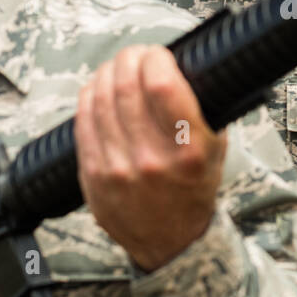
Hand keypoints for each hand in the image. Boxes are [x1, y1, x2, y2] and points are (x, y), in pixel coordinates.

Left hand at [75, 45, 225, 270]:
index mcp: (188, 152)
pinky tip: (98, 89)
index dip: (155, 58)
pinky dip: (89, 96)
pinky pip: (82, 121)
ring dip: (107, 72)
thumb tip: (183, 64)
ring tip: (117, 68)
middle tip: (136, 55)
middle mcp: (150, 161)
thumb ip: (203, 108)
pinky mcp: (92, 176)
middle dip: (129, 58)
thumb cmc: (194, 189)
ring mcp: (117, 170)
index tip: (158, 54)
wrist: (171, 243)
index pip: (161, 85)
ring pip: (98, 99)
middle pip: (125, 86)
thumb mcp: (215, 150)